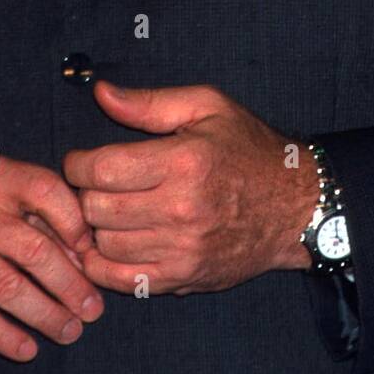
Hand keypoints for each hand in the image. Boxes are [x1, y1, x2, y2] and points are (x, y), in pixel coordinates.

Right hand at [0, 154, 104, 360]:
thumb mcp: (3, 194)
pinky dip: (6, 337)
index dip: (74, 223)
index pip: (44, 190)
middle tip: (91, 309)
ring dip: (45, 315)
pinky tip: (28, 348)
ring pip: (8, 288)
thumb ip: (43, 217)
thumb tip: (86, 259)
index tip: (91, 254)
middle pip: (32, 249)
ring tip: (69, 330)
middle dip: (69, 284)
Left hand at [63, 82, 318, 295]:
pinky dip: (105, 263)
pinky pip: (123, 280)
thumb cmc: (249, 149)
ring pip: (106, 244)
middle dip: (85, 193)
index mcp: (184, 162)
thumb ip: (150, 102)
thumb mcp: (207, 107)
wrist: (296, 206)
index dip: (77, 164)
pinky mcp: (185, 277)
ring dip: (96, 227)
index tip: (80, 161)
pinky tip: (110, 243)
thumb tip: (101, 94)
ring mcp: (183, 249)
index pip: (103, 170)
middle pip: (97, 209)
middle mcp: (182, 209)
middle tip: (95, 184)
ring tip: (107, 210)